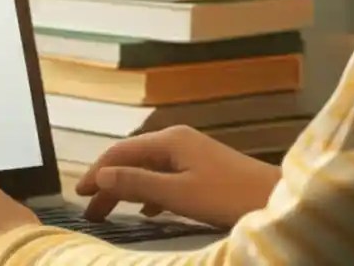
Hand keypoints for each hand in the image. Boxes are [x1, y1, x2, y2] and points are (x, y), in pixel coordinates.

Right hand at [77, 125, 280, 228]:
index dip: (97, 172)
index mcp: (170, 141)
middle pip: (132, 159)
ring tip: (110, 213)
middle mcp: (178, 140)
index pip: (121, 152)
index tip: (77, 194)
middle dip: (109, 183)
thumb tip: (102, 176)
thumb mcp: (178, 194)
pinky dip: (149, 191)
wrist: (276, 198)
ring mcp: (192, 153)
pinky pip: (165, 176)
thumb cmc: (228, 196)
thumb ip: (138, 184)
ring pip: (148, 169)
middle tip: (89, 211)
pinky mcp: (203, 168)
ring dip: (127, 189)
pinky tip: (148, 210)